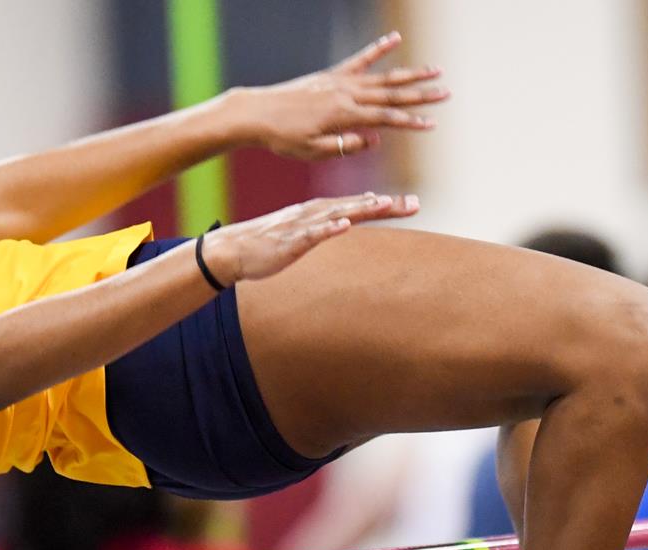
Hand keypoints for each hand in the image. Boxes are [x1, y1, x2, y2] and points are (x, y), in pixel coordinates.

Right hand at [201, 193, 419, 284]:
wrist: (233, 250)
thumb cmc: (268, 243)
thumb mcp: (303, 232)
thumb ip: (327, 224)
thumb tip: (351, 217)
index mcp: (319, 212)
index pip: (358, 205)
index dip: (386, 204)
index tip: (413, 202)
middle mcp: (314, 214)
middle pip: (356, 207)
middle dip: (386, 206)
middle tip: (415, 203)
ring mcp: (301, 226)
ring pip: (338, 215)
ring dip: (361, 209)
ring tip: (386, 204)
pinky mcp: (289, 241)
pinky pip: (310, 235)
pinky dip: (327, 229)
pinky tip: (342, 225)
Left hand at [232, 31, 447, 159]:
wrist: (258, 113)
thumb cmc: (283, 138)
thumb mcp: (314, 151)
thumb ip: (347, 146)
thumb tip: (376, 140)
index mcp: (344, 116)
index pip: (385, 119)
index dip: (410, 122)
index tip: (432, 123)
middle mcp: (346, 94)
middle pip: (390, 95)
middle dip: (420, 95)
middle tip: (446, 92)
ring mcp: (340, 82)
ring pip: (382, 77)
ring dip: (409, 74)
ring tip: (434, 70)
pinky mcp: (331, 75)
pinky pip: (358, 60)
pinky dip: (377, 49)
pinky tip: (394, 39)